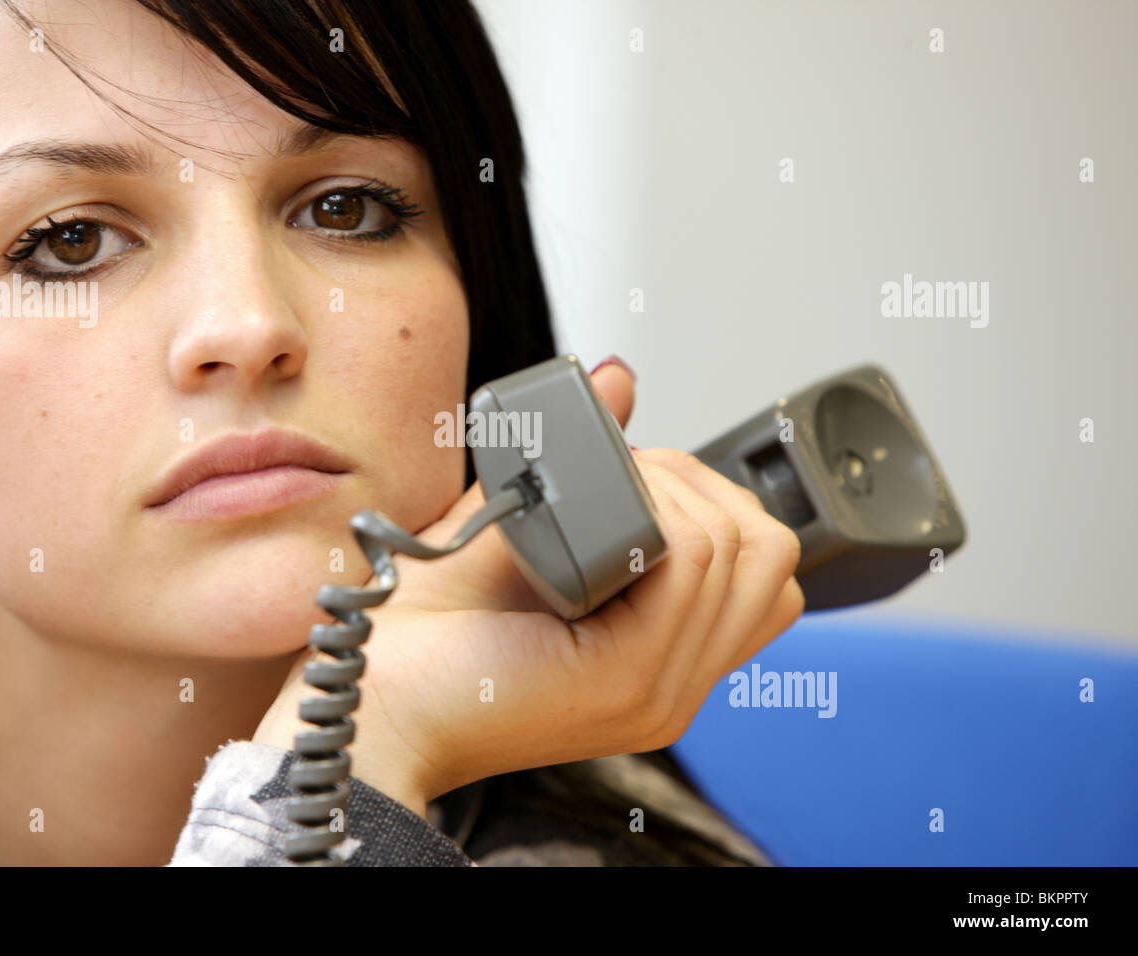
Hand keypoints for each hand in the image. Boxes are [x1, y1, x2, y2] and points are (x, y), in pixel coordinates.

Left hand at [254, 362, 804, 817]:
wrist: (371, 689)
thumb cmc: (432, 624)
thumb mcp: (527, 525)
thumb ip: (584, 460)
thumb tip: (619, 378)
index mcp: (663, 659)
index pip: (766, 578)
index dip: (721, 506)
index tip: (646, 483)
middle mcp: (676, 683)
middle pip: (772, 557)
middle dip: (705, 487)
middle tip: (623, 482)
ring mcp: (661, 688)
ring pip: (743, 548)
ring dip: (672, 491)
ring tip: (594, 498)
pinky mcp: (630, 677)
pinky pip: (693, 562)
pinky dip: (651, 512)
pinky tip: (590, 519)